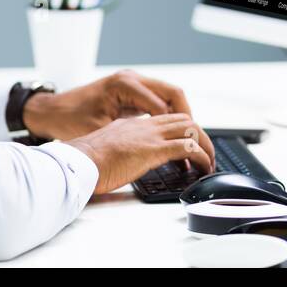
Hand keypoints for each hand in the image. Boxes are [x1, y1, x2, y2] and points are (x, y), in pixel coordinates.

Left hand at [23, 69, 200, 140]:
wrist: (51, 110)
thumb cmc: (70, 120)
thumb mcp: (101, 131)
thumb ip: (131, 138)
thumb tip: (156, 151)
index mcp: (126, 85)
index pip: (165, 104)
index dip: (179, 128)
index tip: (188, 147)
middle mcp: (132, 79)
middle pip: (174, 94)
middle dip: (188, 119)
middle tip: (196, 142)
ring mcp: (132, 82)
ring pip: (169, 95)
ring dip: (180, 116)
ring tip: (187, 140)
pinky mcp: (130, 90)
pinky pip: (158, 99)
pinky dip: (167, 115)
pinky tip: (170, 134)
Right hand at [63, 113, 214, 195]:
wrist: (76, 162)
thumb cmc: (84, 161)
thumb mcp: (106, 148)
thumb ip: (120, 148)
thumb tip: (128, 159)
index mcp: (131, 124)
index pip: (165, 119)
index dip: (180, 130)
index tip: (187, 145)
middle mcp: (143, 125)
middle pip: (182, 120)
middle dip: (198, 135)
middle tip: (205, 152)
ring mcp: (150, 136)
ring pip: (190, 129)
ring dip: (205, 145)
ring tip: (209, 161)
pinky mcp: (153, 150)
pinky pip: (187, 148)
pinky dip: (201, 157)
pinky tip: (203, 167)